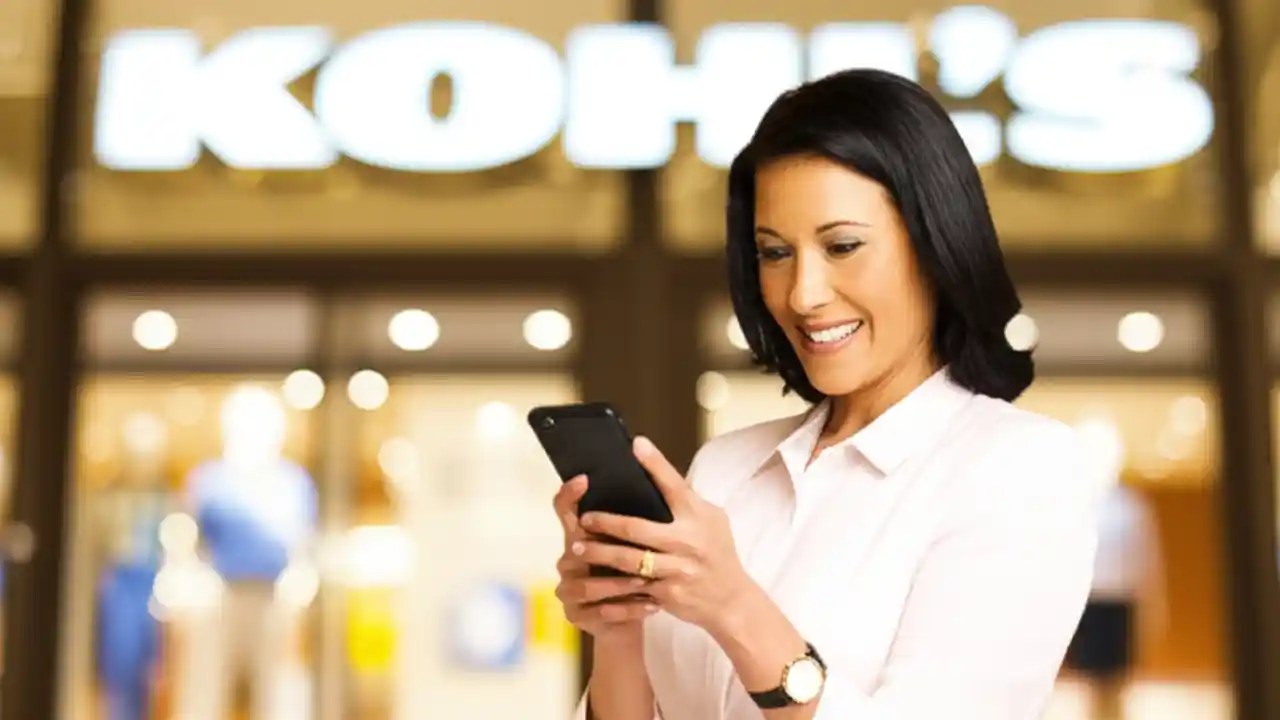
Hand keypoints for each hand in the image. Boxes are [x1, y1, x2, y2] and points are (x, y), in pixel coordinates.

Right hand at [553, 474, 658, 641]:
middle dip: (605, 549)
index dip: (570, 494)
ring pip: (589, 585)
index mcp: (579, 537)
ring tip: (646, 581)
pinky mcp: (576, 616)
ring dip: (620, 584)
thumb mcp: (633, 543)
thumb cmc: (631, 573)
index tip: (584, 479)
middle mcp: (568, 561)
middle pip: (577, 549)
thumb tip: (651, 471)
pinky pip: (601, 612)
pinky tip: (652, 606)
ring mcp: (568, 590)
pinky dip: (628, 609)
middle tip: (636, 547)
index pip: (564, 510)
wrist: (626, 619)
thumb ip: (633, 518)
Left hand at [571, 436, 753, 634]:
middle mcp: (687, 541)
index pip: (674, 485)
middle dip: (606, 523)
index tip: (636, 445)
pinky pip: (634, 586)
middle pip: (637, 528)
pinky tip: (594, 577)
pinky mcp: (668, 593)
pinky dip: (613, 581)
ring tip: (578, 549)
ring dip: (600, 554)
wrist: (731, 598)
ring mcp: (677, 569)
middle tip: (584, 518)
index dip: (655, 464)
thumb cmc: (717, 551)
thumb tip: (656, 472)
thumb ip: (686, 500)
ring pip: (629, 560)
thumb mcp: (711, 518)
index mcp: (698, 516)